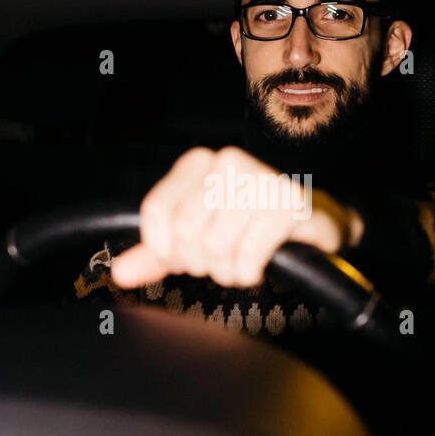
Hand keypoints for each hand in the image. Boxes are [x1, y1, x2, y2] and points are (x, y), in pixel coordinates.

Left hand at [110, 146, 363, 288]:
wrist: (315, 222)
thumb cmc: (250, 226)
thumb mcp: (198, 236)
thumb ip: (158, 253)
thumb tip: (119, 273)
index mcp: (198, 163)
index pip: (156, 212)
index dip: (164, 248)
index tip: (181, 256)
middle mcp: (226, 162)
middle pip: (186, 233)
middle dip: (200, 262)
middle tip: (219, 260)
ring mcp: (259, 179)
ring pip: (216, 248)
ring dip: (227, 270)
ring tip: (241, 261)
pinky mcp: (287, 204)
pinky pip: (248, 255)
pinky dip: (249, 272)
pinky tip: (259, 264)